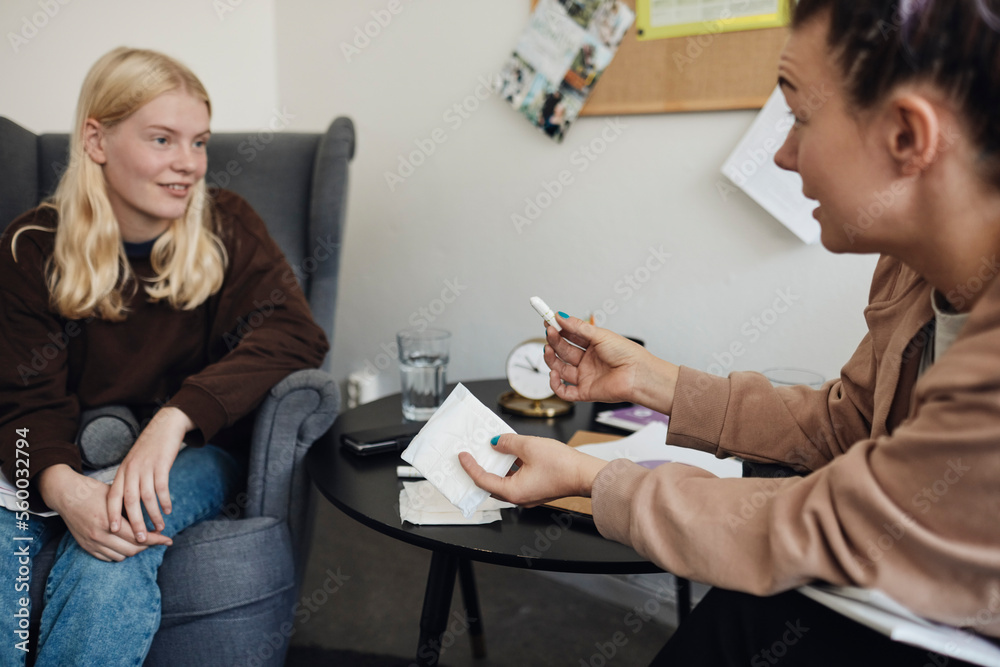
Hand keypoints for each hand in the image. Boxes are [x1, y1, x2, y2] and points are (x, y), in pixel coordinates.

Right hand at [36, 464, 171, 560]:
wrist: (67, 495)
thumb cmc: (95, 492)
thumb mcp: (117, 496)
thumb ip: (132, 510)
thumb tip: (153, 520)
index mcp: (109, 521)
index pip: (139, 537)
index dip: (157, 539)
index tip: (168, 539)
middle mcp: (100, 535)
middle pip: (132, 549)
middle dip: (148, 545)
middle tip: (157, 538)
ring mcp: (91, 543)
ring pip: (121, 556)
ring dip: (134, 550)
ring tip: (142, 540)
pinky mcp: (85, 546)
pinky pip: (108, 558)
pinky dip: (120, 553)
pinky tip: (126, 544)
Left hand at [107, 407, 192, 541]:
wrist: (165, 425)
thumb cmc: (150, 447)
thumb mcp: (135, 462)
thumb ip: (130, 479)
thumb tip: (129, 503)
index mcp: (123, 471)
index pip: (113, 496)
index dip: (112, 514)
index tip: (113, 531)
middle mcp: (131, 470)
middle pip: (129, 501)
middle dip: (134, 522)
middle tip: (140, 538)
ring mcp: (146, 467)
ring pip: (146, 497)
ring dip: (153, 515)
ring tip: (159, 528)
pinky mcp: (161, 465)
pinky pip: (162, 487)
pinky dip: (165, 501)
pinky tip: (169, 510)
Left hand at [458, 434, 606, 506]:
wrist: (586, 474)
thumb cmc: (563, 466)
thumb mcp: (529, 446)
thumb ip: (508, 443)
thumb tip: (496, 442)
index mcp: (513, 492)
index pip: (483, 480)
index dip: (470, 466)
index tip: (462, 456)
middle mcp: (519, 498)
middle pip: (492, 484)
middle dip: (481, 468)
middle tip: (472, 454)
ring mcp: (529, 494)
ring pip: (505, 481)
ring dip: (497, 466)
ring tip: (490, 449)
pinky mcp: (537, 489)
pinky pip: (517, 479)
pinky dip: (510, 467)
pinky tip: (511, 452)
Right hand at [544, 314, 678, 412]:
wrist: (638, 374)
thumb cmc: (627, 354)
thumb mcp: (600, 335)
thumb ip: (578, 327)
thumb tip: (560, 316)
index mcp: (593, 346)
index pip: (570, 336)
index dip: (558, 329)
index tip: (548, 320)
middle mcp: (588, 361)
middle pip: (563, 350)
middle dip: (554, 340)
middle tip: (549, 331)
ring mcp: (585, 376)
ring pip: (560, 368)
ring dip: (551, 359)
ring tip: (549, 349)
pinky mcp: (584, 391)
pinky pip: (564, 390)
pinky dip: (555, 383)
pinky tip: (553, 373)